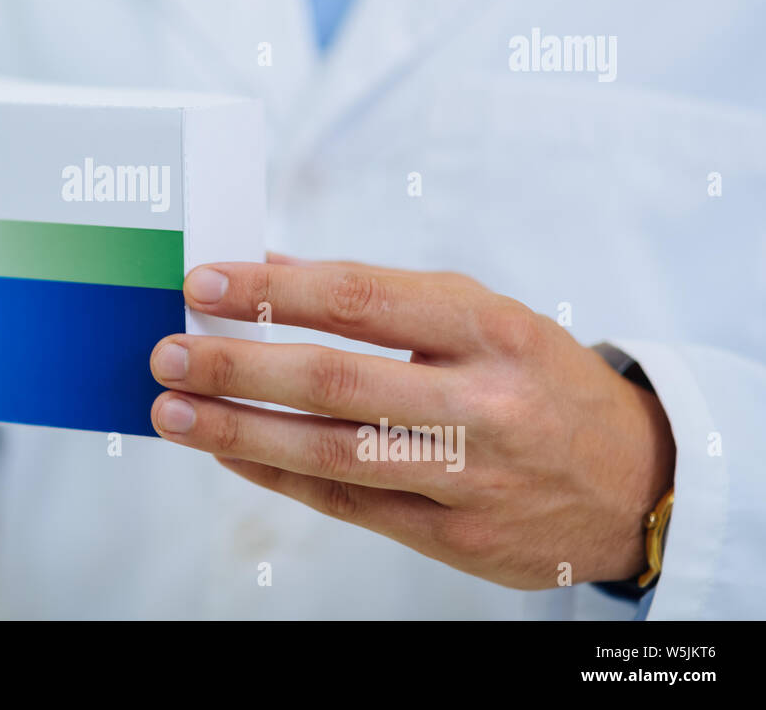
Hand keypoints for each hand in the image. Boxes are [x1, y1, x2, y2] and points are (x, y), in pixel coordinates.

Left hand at [148, 257, 675, 588]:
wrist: (634, 481)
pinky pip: (347, 502)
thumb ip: (377, 295)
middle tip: (168, 352)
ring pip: (332, 453)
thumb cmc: (536, 378)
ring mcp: (470, 477)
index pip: (362, 298)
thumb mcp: (481, 316)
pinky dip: (277, 474)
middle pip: (335, 381)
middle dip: (238, 366)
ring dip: (238, 430)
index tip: (205, 281)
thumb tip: (266, 264)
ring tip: (172, 411)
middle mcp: (483, 402)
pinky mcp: (456, 537)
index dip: (275, 290)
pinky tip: (227, 450)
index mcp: (490, 327)